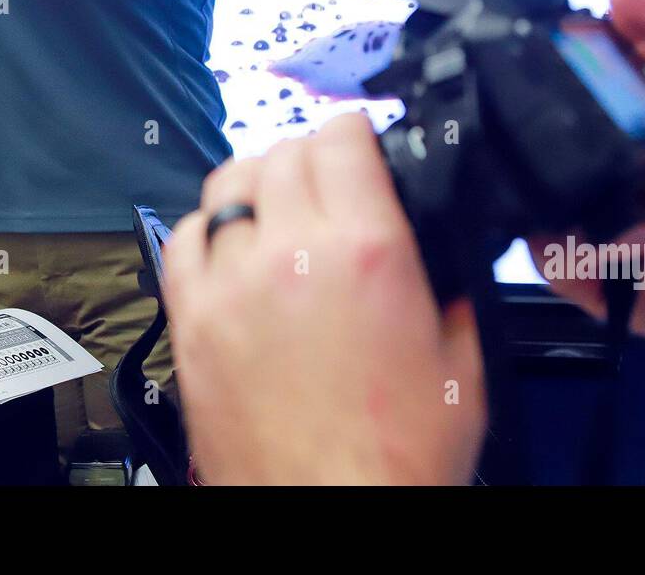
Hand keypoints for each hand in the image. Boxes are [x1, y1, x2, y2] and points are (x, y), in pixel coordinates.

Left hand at [162, 112, 486, 484]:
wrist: (328, 513)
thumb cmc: (392, 458)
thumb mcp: (461, 362)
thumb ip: (451, 288)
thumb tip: (443, 252)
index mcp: (367, 252)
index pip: (343, 137)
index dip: (355, 131)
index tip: (361, 143)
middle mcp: (292, 254)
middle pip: (284, 152)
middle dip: (311, 155)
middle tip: (327, 181)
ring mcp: (231, 285)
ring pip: (227, 184)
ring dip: (258, 183)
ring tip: (277, 205)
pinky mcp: (191, 321)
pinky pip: (184, 239)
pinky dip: (209, 230)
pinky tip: (231, 248)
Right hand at [525, 0, 644, 357]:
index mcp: (613, 114)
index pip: (550, 84)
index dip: (530, 68)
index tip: (517, 51)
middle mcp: (588, 163)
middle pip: (524, 141)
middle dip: (527, 135)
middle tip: (556, 132)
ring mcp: (582, 216)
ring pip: (526, 199)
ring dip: (559, 196)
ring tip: (613, 194)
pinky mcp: (585, 272)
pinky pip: (553, 258)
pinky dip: (584, 251)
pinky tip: (638, 239)